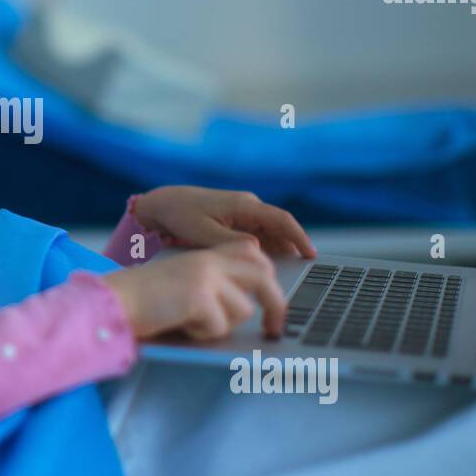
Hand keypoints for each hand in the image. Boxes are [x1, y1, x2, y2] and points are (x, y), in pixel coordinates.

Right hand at [103, 238, 287, 341]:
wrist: (114, 301)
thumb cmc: (143, 300)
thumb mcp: (183, 282)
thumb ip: (213, 284)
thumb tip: (250, 305)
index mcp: (205, 255)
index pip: (252, 253)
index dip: (268, 277)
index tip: (272, 302)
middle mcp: (209, 261)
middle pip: (263, 276)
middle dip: (275, 305)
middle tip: (275, 328)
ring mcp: (206, 277)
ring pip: (243, 309)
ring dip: (222, 324)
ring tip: (191, 321)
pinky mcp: (199, 296)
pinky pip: (220, 326)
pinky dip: (202, 333)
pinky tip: (180, 324)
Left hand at [133, 185, 316, 258]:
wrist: (165, 204)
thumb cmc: (182, 216)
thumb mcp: (204, 232)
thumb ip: (231, 241)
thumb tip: (257, 249)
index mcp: (244, 205)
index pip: (281, 220)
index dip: (299, 237)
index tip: (311, 254)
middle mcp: (249, 206)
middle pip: (280, 227)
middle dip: (293, 246)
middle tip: (302, 269)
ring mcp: (244, 212)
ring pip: (271, 232)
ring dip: (280, 248)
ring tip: (287, 270)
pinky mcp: (237, 219)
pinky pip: (259, 233)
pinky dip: (266, 247)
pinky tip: (268, 263)